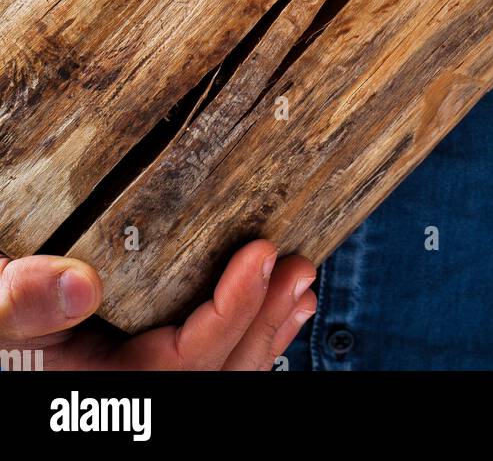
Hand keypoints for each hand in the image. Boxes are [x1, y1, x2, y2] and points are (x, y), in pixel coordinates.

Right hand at [0, 241, 316, 370]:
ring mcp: (145, 387)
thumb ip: (22, 302)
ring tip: (301, 288)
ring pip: (224, 376)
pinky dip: (251, 337)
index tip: (262, 254)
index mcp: (104, 390)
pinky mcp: (151, 368)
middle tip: (299, 268)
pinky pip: (212, 366)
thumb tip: (81, 283)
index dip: (232, 310)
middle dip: (265, 321)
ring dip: (268, 331)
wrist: (0, 329)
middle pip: (220, 374)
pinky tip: (279, 310)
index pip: (187, 363)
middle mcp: (133, 397)